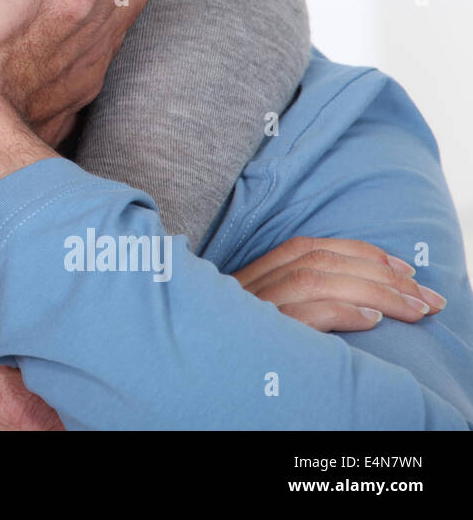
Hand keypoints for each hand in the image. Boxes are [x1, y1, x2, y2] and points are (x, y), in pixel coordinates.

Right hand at [232, 236, 445, 330]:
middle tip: (426, 297)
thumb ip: (289, 299)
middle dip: (382, 274)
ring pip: (316, 281)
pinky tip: (372, 319)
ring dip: (374, 291)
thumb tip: (352, 297)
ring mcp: (251, 308)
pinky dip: (341, 311)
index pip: (308, 248)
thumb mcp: (257, 318)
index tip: (403, 269)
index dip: (359, 252)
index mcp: (249, 276)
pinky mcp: (258, 335)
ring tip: (413, 309)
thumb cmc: (236, 350)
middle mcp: (248, 285)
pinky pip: (303, 314)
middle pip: (320, 262)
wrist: (194, 373)